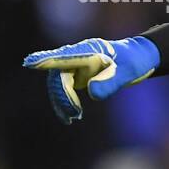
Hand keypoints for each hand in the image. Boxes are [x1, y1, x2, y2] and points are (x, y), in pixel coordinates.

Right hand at [22, 36, 159, 124]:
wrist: (139, 58)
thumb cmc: (134, 62)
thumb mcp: (127, 73)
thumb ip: (110, 82)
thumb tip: (91, 93)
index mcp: (89, 50)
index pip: (64, 56)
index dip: (46, 60)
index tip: (29, 63)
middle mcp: (78, 55)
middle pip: (58, 74)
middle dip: (62, 95)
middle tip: (73, 114)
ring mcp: (75, 64)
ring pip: (58, 83)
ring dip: (61, 101)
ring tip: (71, 118)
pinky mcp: (77, 74)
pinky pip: (64, 87)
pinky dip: (65, 101)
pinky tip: (71, 116)